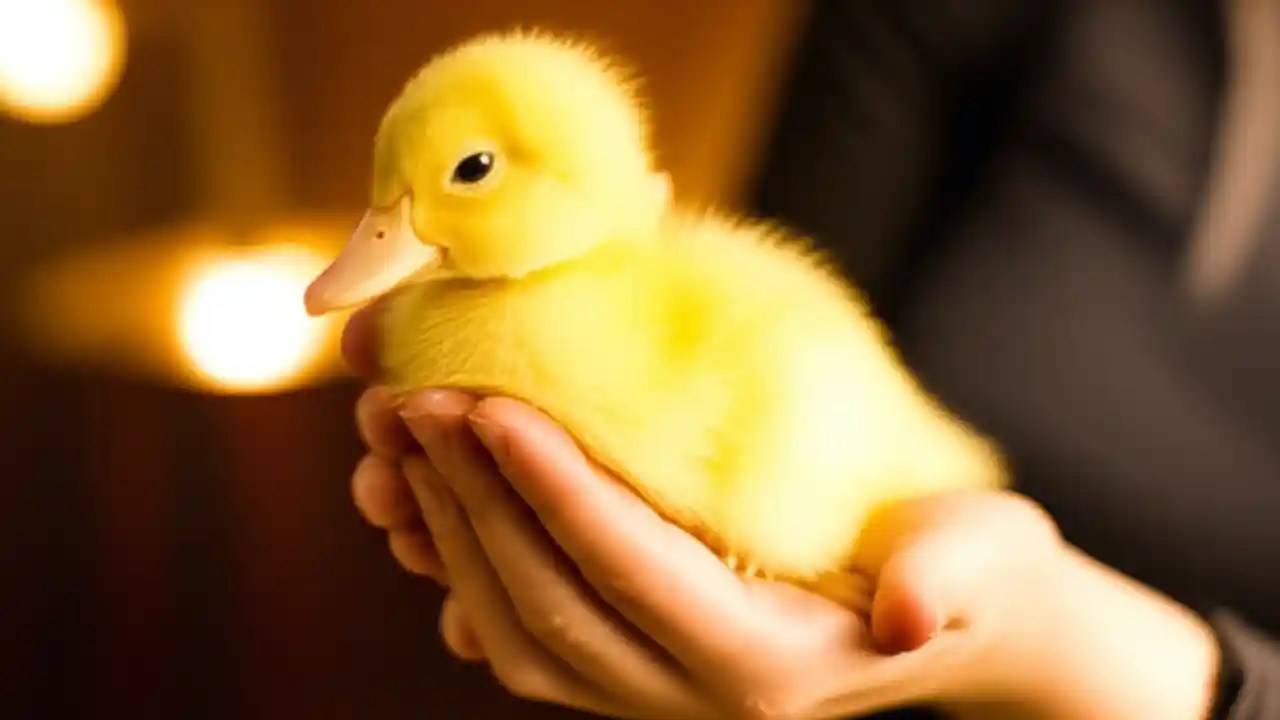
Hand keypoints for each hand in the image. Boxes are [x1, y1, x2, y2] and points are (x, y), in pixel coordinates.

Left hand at [343, 308, 1219, 719]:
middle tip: (411, 397)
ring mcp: (650, 692)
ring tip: (396, 433)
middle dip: (471, 498)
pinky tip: (423, 498)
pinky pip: (518, 633)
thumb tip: (914, 609)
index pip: (638, 572)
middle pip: (550, 600)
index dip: (559, 491)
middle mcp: (692, 695)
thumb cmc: (971, 570)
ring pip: (515, 625)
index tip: (488, 402)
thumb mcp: (987, 559)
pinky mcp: (627, 668)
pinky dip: (460, 565)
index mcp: (768, 663)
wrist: (949, 622)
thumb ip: (953, 575)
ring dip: (446, 528)